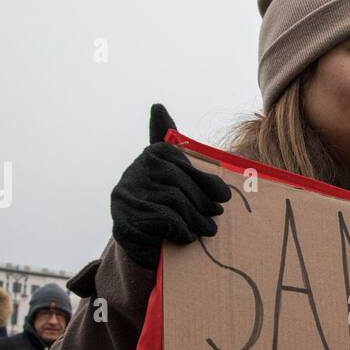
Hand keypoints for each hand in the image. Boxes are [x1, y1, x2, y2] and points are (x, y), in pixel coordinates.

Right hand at [110, 104, 232, 269]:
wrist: (143, 244)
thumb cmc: (166, 205)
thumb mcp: (175, 176)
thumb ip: (176, 149)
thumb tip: (156, 106)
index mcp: (150, 156)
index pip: (182, 163)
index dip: (206, 180)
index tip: (225, 196)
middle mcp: (133, 172)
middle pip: (178, 183)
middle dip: (202, 202)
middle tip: (216, 216)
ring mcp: (126, 197)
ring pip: (173, 202)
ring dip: (195, 219)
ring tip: (208, 230)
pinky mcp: (124, 221)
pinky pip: (162, 220)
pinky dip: (180, 230)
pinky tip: (186, 236)